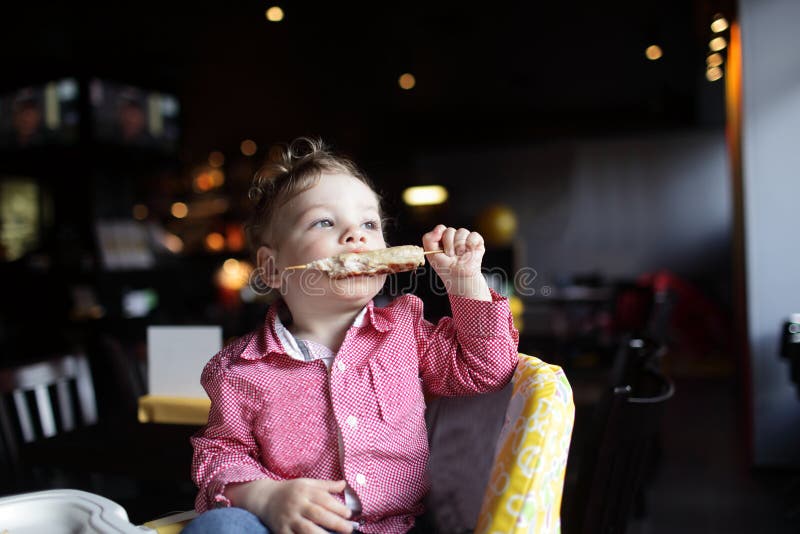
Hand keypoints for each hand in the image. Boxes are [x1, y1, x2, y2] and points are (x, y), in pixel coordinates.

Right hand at [228, 478, 353, 533]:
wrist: (264, 498)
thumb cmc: (290, 490)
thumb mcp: (307, 483)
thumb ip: (326, 485)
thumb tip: (344, 484)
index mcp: (305, 491)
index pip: (324, 499)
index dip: (337, 507)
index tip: (349, 514)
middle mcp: (297, 504)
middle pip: (318, 514)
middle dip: (334, 522)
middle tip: (348, 529)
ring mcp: (288, 518)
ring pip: (306, 529)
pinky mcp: (281, 530)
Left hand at [422, 225, 490, 300]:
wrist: (459, 277)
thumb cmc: (446, 268)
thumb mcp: (431, 255)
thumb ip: (428, 239)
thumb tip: (438, 229)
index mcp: (443, 239)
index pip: (441, 228)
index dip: (439, 235)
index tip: (440, 246)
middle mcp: (454, 237)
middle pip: (450, 231)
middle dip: (449, 245)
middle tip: (450, 255)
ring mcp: (466, 238)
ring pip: (462, 231)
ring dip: (459, 246)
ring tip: (460, 255)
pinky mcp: (477, 241)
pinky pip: (473, 235)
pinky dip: (470, 243)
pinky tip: (469, 252)